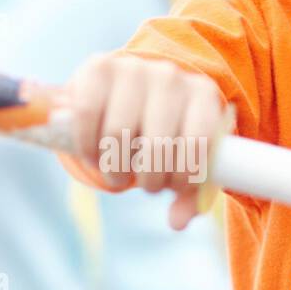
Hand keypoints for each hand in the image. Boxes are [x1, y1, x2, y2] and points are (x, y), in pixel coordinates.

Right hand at [66, 52, 230, 230]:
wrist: (131, 88)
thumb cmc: (164, 132)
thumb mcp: (183, 159)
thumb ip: (188, 193)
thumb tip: (177, 222)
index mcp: (203, 95)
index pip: (199, 143)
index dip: (183, 176)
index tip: (173, 187)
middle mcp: (170, 75)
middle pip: (157, 144)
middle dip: (149, 179)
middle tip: (144, 185)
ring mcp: (133, 68)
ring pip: (118, 133)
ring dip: (115, 169)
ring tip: (118, 175)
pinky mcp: (98, 67)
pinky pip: (87, 115)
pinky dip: (88, 148)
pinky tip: (96, 157)